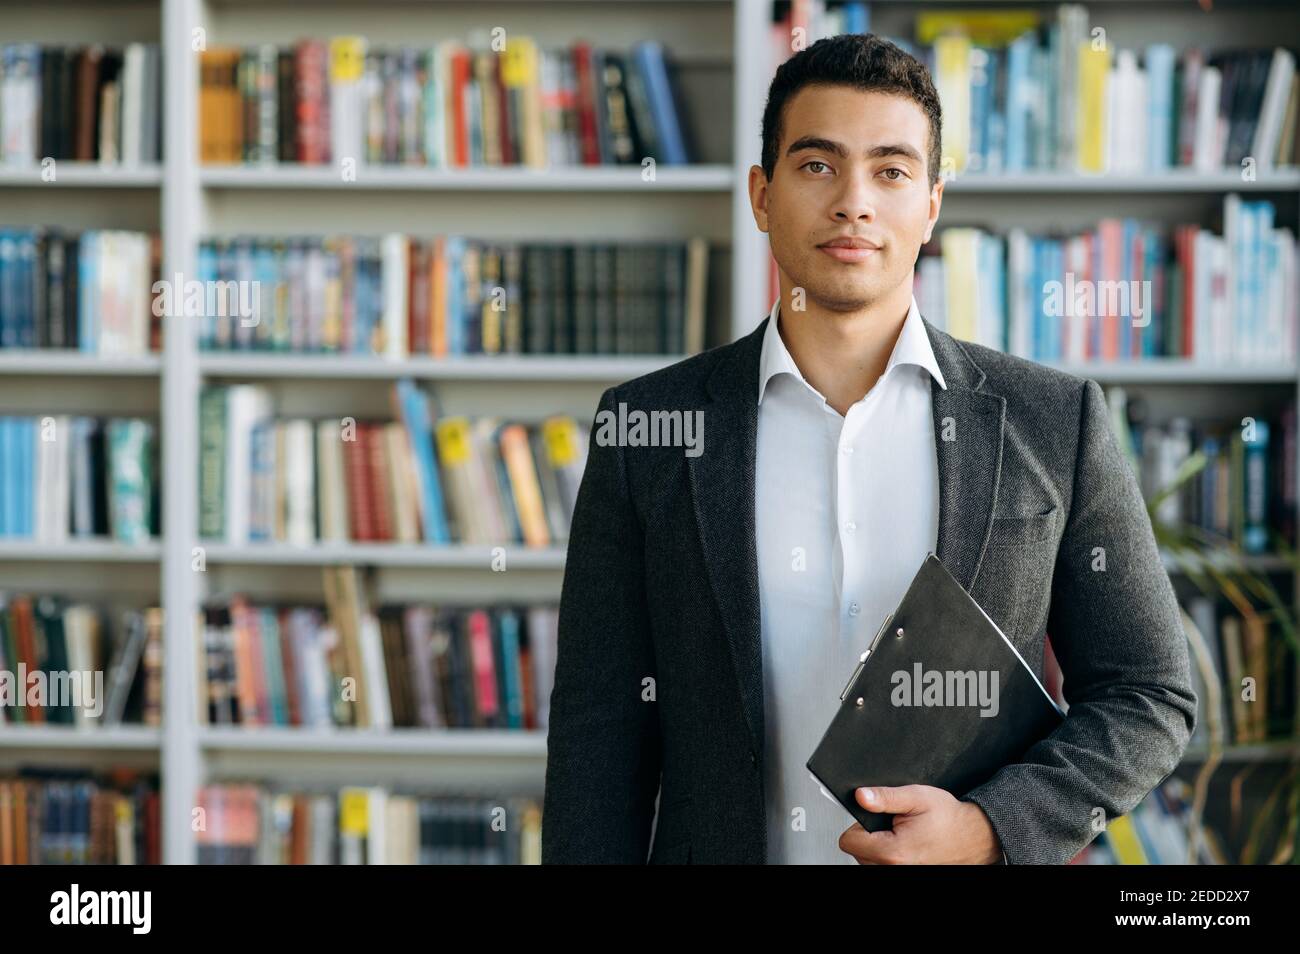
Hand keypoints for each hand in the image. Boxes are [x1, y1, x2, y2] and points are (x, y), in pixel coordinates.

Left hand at [838, 785, 1001, 863]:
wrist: (973, 836)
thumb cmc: (948, 819)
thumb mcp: (916, 797)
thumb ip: (885, 797)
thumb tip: (861, 796)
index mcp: (893, 852)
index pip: (849, 841)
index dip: (859, 824)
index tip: (876, 817)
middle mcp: (895, 869)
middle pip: (857, 852)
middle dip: (869, 835)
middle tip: (893, 825)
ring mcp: (901, 875)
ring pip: (868, 860)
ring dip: (877, 846)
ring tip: (900, 834)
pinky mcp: (906, 875)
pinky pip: (882, 865)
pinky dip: (888, 855)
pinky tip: (903, 845)